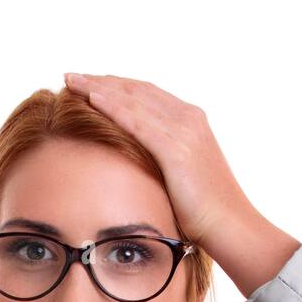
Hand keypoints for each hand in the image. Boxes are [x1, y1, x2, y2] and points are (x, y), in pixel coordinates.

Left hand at [63, 72, 249, 251]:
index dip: (115, 86)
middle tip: (71, 76)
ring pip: (133, 99)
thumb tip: (138, 166)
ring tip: (72, 81)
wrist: (230, 225)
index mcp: (190, 121)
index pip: (145, 93)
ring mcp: (183, 131)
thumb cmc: (206, 212)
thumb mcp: (183, 176)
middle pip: (136, 89)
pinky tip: (91, 99)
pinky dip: (112, 106)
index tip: (88, 83)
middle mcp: (188, 118)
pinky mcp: (176, 149)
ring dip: (99, 87)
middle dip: (101, 80)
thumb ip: (163, 161)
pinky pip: (137, 121)